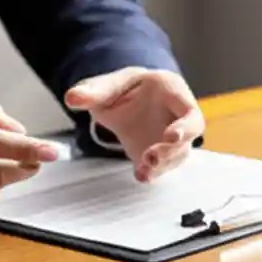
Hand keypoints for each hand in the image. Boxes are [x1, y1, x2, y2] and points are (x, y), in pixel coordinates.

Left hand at [64, 67, 203, 181]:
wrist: (125, 102)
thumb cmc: (125, 89)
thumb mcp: (108, 86)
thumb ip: (93, 91)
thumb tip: (72, 98)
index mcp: (171, 91)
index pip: (189, 111)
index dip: (185, 126)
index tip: (171, 136)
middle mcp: (178, 115)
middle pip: (188, 137)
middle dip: (171, 150)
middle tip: (150, 158)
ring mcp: (173, 137)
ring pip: (177, 155)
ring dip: (162, 165)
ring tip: (142, 172)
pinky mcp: (162, 155)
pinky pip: (163, 167)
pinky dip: (153, 172)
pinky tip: (140, 175)